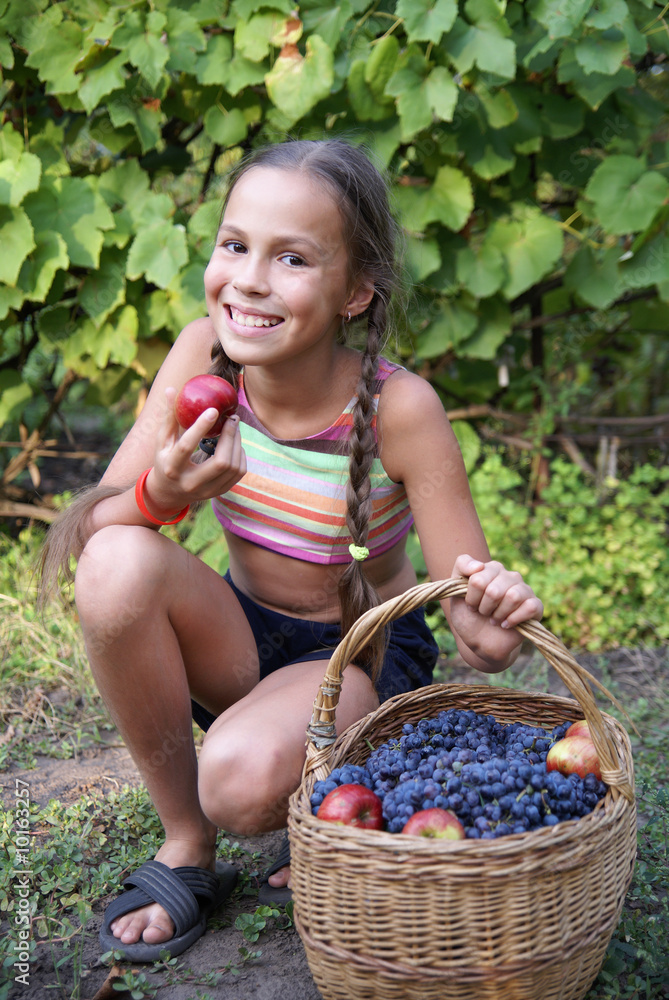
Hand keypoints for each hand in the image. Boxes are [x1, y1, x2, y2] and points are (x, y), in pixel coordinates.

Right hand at [146, 387, 245, 514]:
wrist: (168, 493)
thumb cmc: (165, 459)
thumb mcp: (162, 441)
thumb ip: (170, 417)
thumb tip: (172, 389)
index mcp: (172, 467)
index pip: (186, 446)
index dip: (201, 427)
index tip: (214, 410)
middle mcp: (190, 483)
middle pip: (220, 462)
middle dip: (230, 437)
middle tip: (232, 418)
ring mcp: (207, 491)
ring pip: (233, 467)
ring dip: (237, 443)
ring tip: (233, 428)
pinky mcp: (219, 492)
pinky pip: (239, 472)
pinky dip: (240, 455)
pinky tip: (234, 444)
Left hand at [448, 555, 542, 668]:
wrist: (481, 643)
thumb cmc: (470, 616)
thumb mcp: (456, 592)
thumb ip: (461, 568)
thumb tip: (479, 565)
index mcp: (491, 568)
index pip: (477, 576)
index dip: (470, 596)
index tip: (470, 603)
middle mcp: (509, 575)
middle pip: (493, 589)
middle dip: (483, 607)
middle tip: (483, 613)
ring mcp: (524, 589)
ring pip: (512, 596)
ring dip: (498, 613)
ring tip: (494, 619)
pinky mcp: (536, 606)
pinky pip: (529, 607)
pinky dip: (514, 619)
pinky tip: (506, 624)